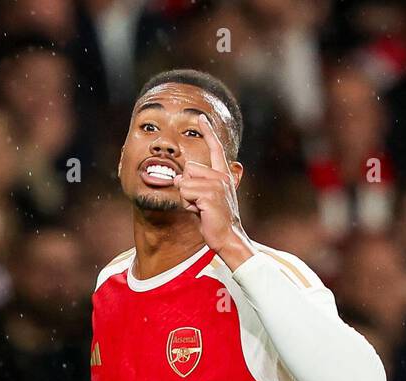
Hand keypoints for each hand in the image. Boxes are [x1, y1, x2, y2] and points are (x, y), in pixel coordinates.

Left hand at [177, 113, 252, 268]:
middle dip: (187, 187)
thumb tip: (178, 178)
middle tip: (200, 203)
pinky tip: (200, 212)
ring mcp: (217, 184)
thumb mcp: (204, 199)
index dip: (208, 132)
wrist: (227, 237)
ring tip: (201, 208)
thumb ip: (194, 185)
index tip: (201, 118)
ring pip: (185, 181)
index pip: (215, 148)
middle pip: (190, 168)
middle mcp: (222, 176)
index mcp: (223, 174)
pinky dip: (188, 204)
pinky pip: (186, 192)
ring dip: (187, 197)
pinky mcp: (210, 194)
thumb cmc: (214, 220)